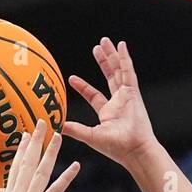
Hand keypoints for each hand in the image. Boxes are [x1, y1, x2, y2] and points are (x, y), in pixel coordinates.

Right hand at [0, 120, 79, 191]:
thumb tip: (3, 190)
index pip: (15, 168)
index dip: (21, 150)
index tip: (25, 134)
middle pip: (26, 163)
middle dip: (34, 142)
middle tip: (42, 122)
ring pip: (40, 173)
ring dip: (50, 153)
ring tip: (59, 136)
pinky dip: (65, 178)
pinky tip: (75, 166)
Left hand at [63, 38, 155, 166]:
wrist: (134, 149)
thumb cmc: (117, 148)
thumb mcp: (91, 137)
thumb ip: (76, 130)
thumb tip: (57, 127)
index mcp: (108, 113)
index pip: (94, 95)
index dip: (83, 87)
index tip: (71, 78)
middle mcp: (118, 102)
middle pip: (109, 76)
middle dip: (103, 62)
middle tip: (96, 48)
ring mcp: (127, 96)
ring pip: (118, 70)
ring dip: (111, 56)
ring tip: (104, 41)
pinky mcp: (134, 92)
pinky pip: (128, 71)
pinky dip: (125, 58)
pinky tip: (121, 46)